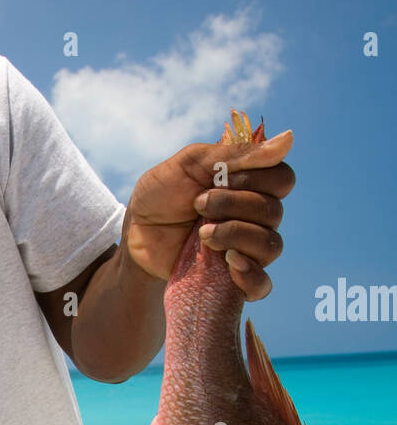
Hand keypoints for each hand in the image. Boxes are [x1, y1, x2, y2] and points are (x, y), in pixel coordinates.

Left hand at [124, 126, 294, 300]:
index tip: (220, 177)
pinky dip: (251, 275)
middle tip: (198, 204)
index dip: (255, 178)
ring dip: (236, 234)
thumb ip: (234, 154)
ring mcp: (247, 250)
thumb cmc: (161, 194)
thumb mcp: (189, 164)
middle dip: (233, 204)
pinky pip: (262, 285)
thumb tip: (289, 139)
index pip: (282, 180)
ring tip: (203, 234)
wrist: (135, 233)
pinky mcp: (233, 279)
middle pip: (273, 212)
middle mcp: (256, 218)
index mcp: (251, 186)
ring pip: (271, 245)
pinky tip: (229, 263)